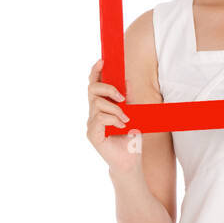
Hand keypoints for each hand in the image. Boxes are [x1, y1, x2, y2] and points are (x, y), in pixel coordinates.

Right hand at [86, 58, 138, 173]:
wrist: (130, 161)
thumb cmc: (131, 138)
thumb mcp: (133, 113)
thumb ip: (127, 99)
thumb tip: (126, 82)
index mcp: (101, 106)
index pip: (94, 84)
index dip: (95, 72)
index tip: (102, 61)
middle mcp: (93, 113)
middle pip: (92, 89)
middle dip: (108, 88)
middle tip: (122, 97)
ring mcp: (91, 124)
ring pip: (97, 104)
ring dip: (115, 108)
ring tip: (126, 118)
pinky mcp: (92, 134)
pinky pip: (99, 118)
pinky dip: (113, 119)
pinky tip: (122, 126)